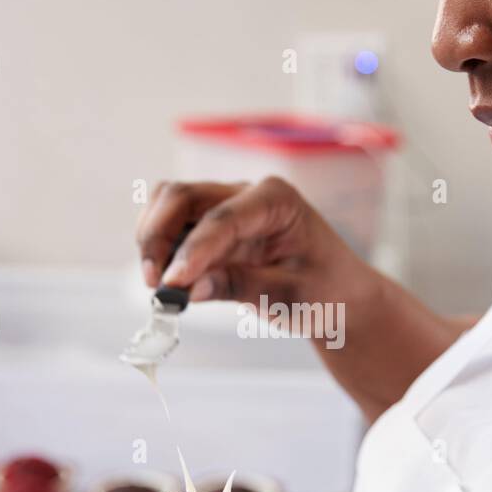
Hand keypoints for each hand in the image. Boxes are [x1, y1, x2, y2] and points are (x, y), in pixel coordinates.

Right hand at [135, 176, 367, 309]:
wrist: (337, 295)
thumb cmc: (324, 292)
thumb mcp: (291, 298)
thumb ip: (242, 287)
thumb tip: (188, 288)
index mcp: (277, 200)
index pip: (223, 218)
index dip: (192, 250)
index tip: (172, 283)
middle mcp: (247, 193)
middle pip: (182, 196)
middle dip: (159, 236)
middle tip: (155, 283)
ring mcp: (226, 205)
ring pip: (169, 203)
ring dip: (153, 238)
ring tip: (158, 284)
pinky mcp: (211, 225)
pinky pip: (173, 223)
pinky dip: (160, 246)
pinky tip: (166, 279)